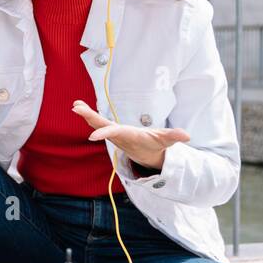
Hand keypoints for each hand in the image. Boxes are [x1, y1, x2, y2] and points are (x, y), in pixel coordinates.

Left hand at [71, 98, 189, 171]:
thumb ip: (174, 137)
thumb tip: (187, 136)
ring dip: (86, 114)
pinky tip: (78, 106)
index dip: (103, 134)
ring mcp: (112, 133)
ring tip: (75, 105)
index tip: (91, 137)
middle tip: (76, 109)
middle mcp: (118, 135)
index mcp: (128, 135)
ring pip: (96, 123)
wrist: (147, 156)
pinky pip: (96, 122)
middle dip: (89, 117)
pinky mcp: (110, 131)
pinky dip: (88, 115)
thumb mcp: (165, 141)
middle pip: (101, 125)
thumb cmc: (155, 145)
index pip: (114, 133)